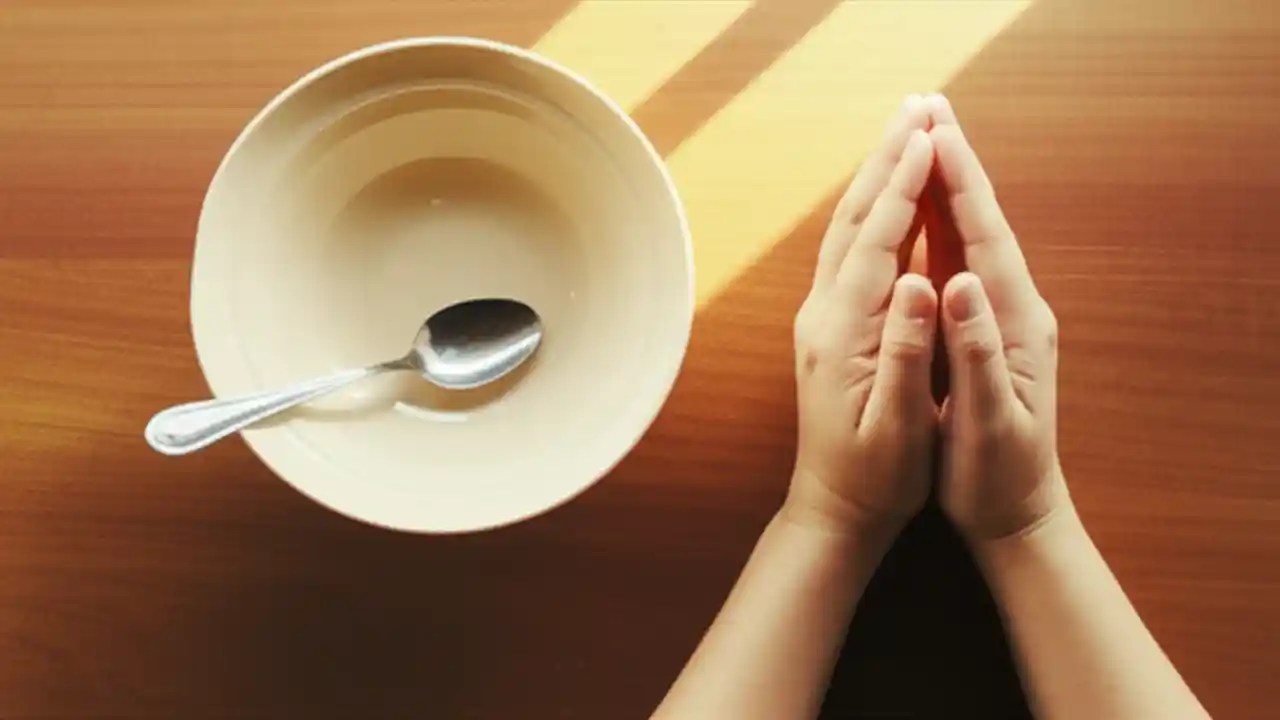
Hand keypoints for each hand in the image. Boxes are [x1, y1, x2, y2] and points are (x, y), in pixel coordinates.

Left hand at [786, 96, 937, 539]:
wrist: (834, 509)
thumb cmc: (876, 478)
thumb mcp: (899, 426)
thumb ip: (906, 352)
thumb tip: (919, 283)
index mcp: (844, 335)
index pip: (875, 244)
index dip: (903, 189)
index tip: (929, 139)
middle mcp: (823, 316)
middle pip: (855, 222)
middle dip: (885, 162)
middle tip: (915, 110)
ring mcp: (822, 319)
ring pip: (848, 232)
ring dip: (875, 179)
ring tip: (904, 134)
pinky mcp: (830, 327)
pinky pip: (850, 254)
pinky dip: (872, 215)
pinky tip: (890, 199)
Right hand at [926, 99, 1070, 541]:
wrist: (1014, 514)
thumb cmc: (996, 478)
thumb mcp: (990, 424)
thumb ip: (979, 353)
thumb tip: (960, 283)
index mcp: (1016, 325)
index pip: (986, 238)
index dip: (960, 184)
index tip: (934, 134)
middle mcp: (1011, 310)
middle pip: (980, 223)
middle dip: (953, 165)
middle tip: (925, 110)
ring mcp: (996, 318)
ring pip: (966, 238)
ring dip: (943, 186)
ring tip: (919, 139)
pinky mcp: (978, 330)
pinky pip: (954, 264)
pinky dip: (934, 227)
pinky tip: (917, 209)